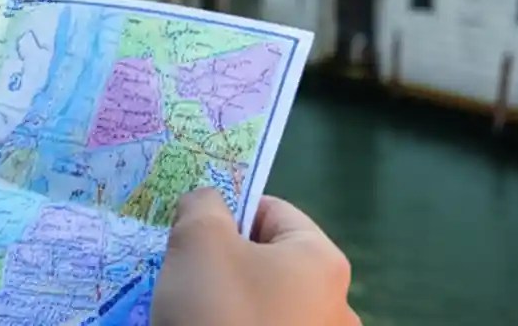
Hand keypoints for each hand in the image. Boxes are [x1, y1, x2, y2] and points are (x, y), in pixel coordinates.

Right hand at [152, 189, 358, 325]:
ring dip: (223, 303)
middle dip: (222, 263)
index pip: (271, 211)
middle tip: (182, 271)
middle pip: (267, 262)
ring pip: (263, 306)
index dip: (226, 212)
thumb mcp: (198, 241)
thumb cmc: (218, 313)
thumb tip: (207, 203)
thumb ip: (202, 206)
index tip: (189, 232)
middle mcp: (335, 306)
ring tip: (183, 312)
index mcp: (322, 262)